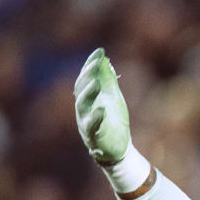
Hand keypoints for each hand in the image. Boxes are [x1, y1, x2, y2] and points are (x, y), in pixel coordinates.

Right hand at [74, 48, 131, 163]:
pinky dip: (95, 117)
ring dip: (88, 93)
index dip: (90, 64)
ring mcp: (85, 122)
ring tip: (96, 82)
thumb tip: (105, 60)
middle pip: (81, 89)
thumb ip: (108, 81)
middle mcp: (83, 108)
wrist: (118, 148)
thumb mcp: (112, 97)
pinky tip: (102, 109)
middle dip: (88, 75)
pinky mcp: (93, 136)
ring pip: (82, 106)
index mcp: (88, 97)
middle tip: (97, 63)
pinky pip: (92, 126)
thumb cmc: (113, 121)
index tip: (100, 52)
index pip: (85, 77)